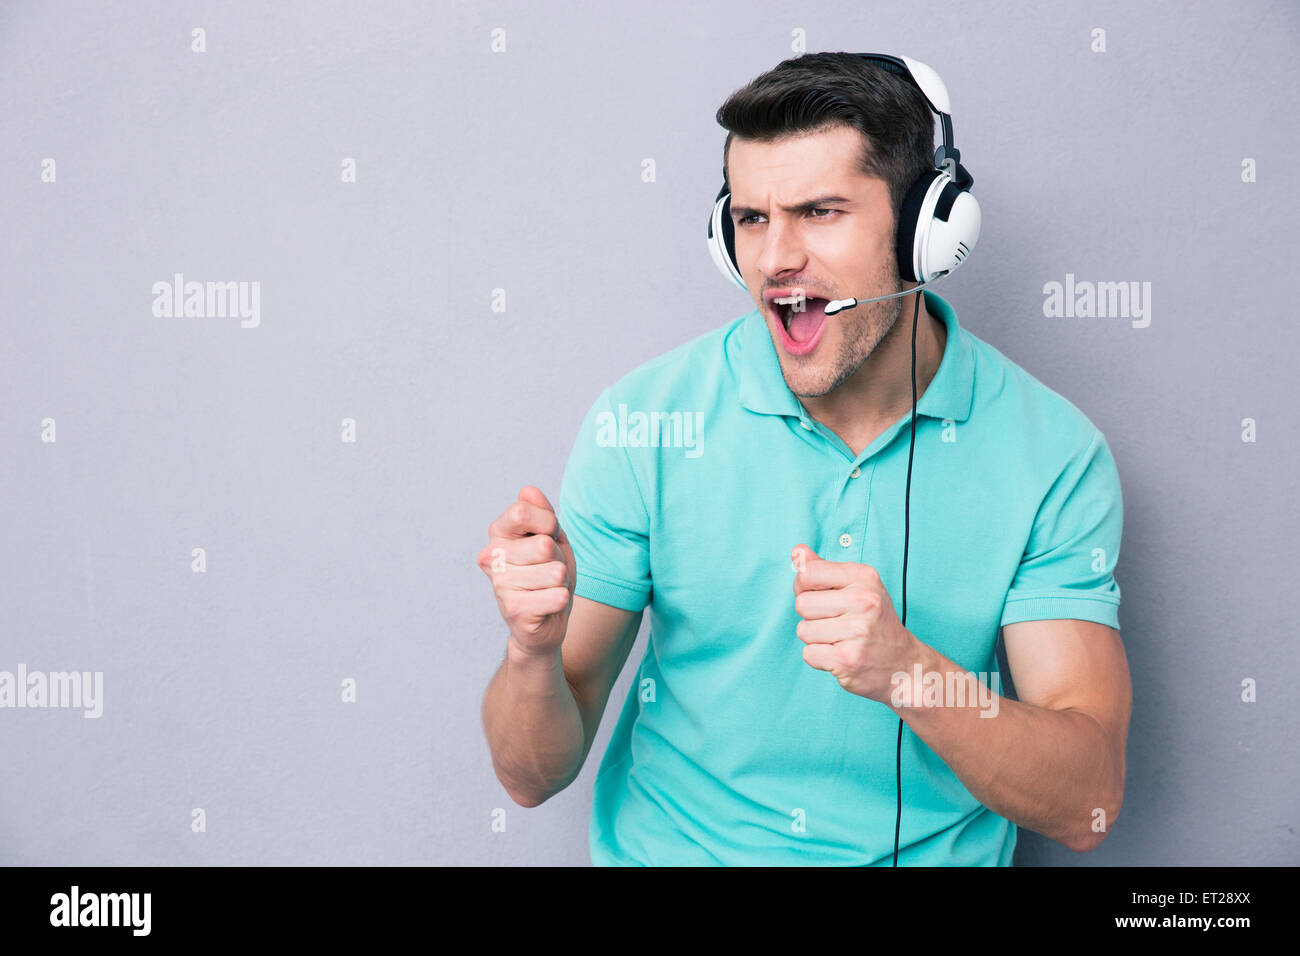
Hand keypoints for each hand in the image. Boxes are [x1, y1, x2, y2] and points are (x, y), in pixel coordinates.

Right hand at [478, 487, 577, 658]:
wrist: (546, 621)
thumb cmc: (548, 573)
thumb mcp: (552, 536)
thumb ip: (542, 512)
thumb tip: (528, 491)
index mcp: (498, 533)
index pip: (522, 511)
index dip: (549, 524)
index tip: (548, 537)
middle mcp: (492, 557)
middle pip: (544, 545)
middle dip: (559, 558)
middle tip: (549, 570)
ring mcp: (500, 585)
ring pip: (555, 571)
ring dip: (561, 581)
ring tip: (548, 587)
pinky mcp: (514, 610)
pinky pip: (557, 596)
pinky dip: (561, 600)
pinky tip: (548, 605)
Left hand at [791, 543, 922, 702]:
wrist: (903, 663)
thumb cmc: (874, 621)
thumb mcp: (857, 586)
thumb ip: (823, 568)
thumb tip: (797, 552)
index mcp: (864, 577)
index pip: (808, 573)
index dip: (803, 586)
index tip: (817, 595)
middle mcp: (863, 601)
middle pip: (802, 604)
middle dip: (810, 616)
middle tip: (834, 621)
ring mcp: (857, 631)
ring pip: (803, 631)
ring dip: (815, 638)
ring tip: (839, 638)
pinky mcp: (847, 659)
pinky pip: (808, 654)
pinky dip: (819, 657)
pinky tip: (840, 654)